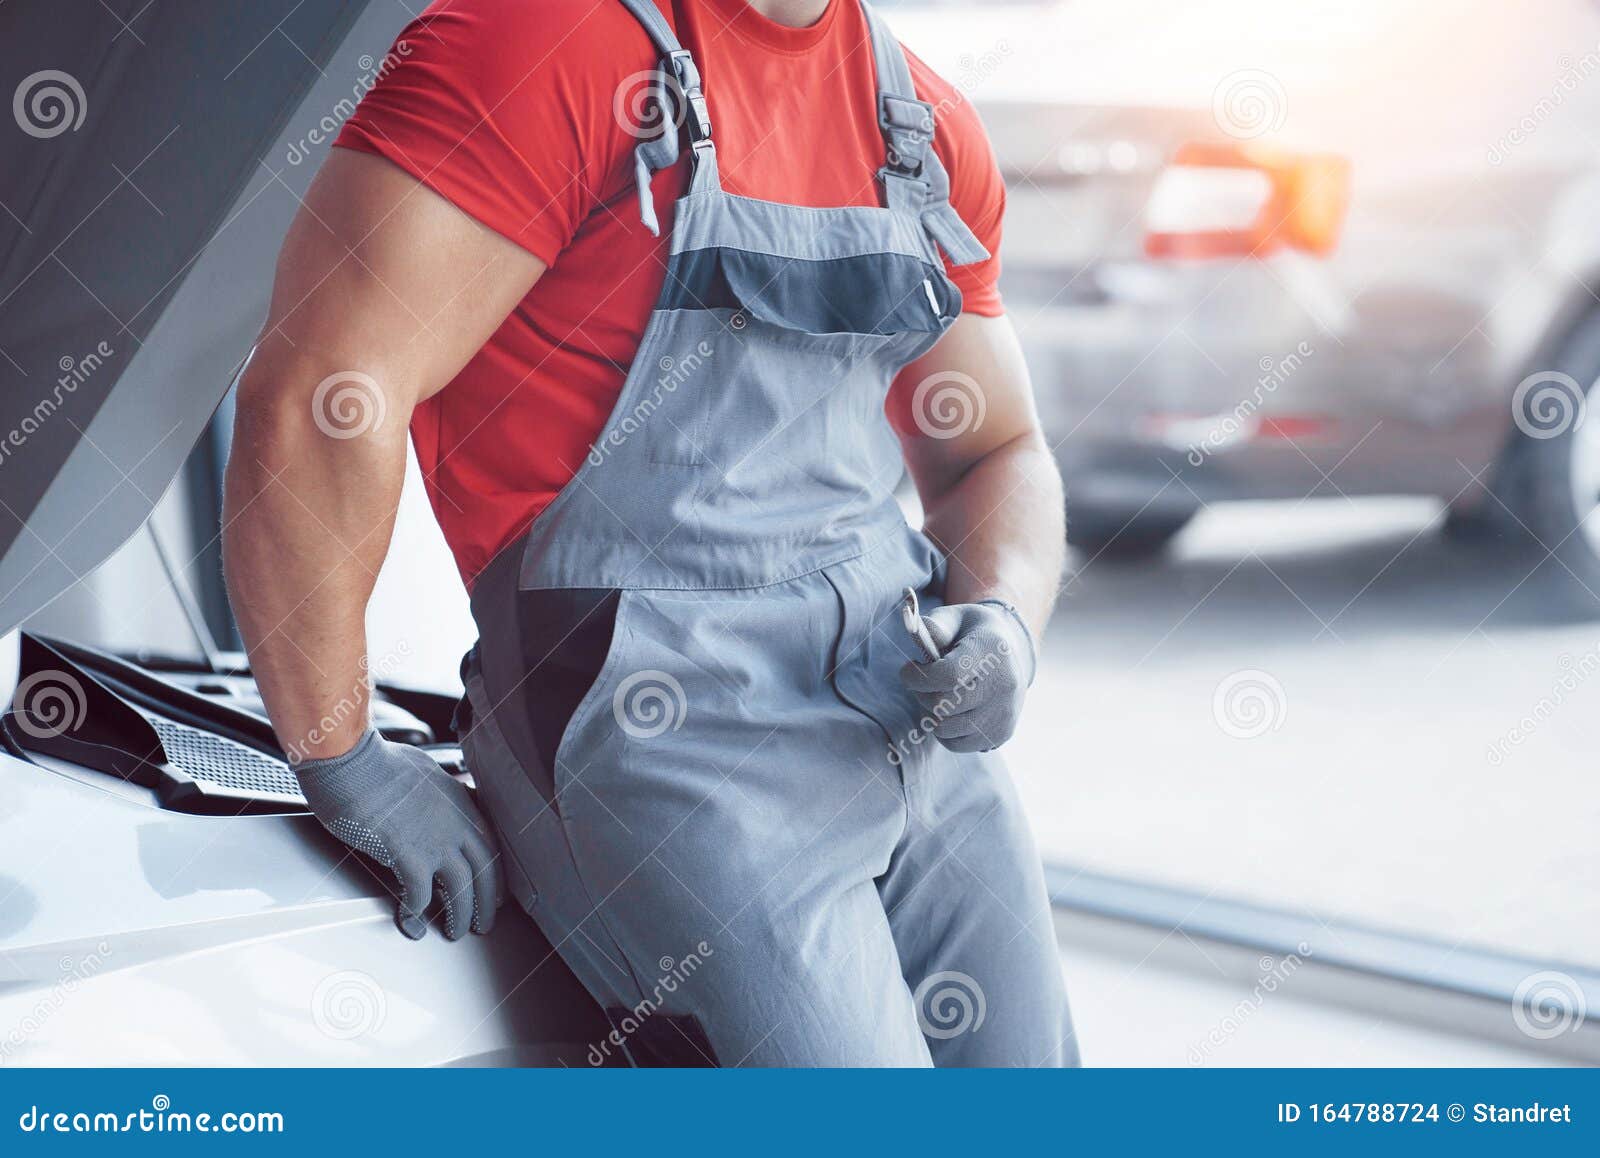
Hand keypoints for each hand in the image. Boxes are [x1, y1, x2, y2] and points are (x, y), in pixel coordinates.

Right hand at [294, 730, 504, 939]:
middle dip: (487, 903)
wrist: (352, 761)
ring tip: (455, 933)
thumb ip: (437, 791)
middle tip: (484, 923)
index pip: (491, 845)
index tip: (496, 892)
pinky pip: (419, 895)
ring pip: (461, 888)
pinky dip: (415, 913)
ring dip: (460, 916)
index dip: (495, 873)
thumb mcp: (424, 771)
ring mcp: (435, 841)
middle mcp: (456, 823)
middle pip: (485, 871)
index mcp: (461, 802)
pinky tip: (410, 922)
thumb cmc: (377, 762)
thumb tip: (437, 796)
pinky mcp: (409, 855)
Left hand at [898, 600, 1035, 752]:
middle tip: (921, 683)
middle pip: (943, 704)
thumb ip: (938, 625)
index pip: (949, 675)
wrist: (1013, 653)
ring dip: (932, 714)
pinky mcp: (1001, 733)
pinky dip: (945, 731)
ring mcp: (1005, 712)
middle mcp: (1004, 684)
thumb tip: (923, 634)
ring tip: (937, 696)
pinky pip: (956, 744)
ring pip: (945, 729)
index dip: (919, 677)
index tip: (907, 670)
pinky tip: (950, 712)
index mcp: (993, 651)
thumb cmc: (974, 634)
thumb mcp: (958, 618)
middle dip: (921, 694)